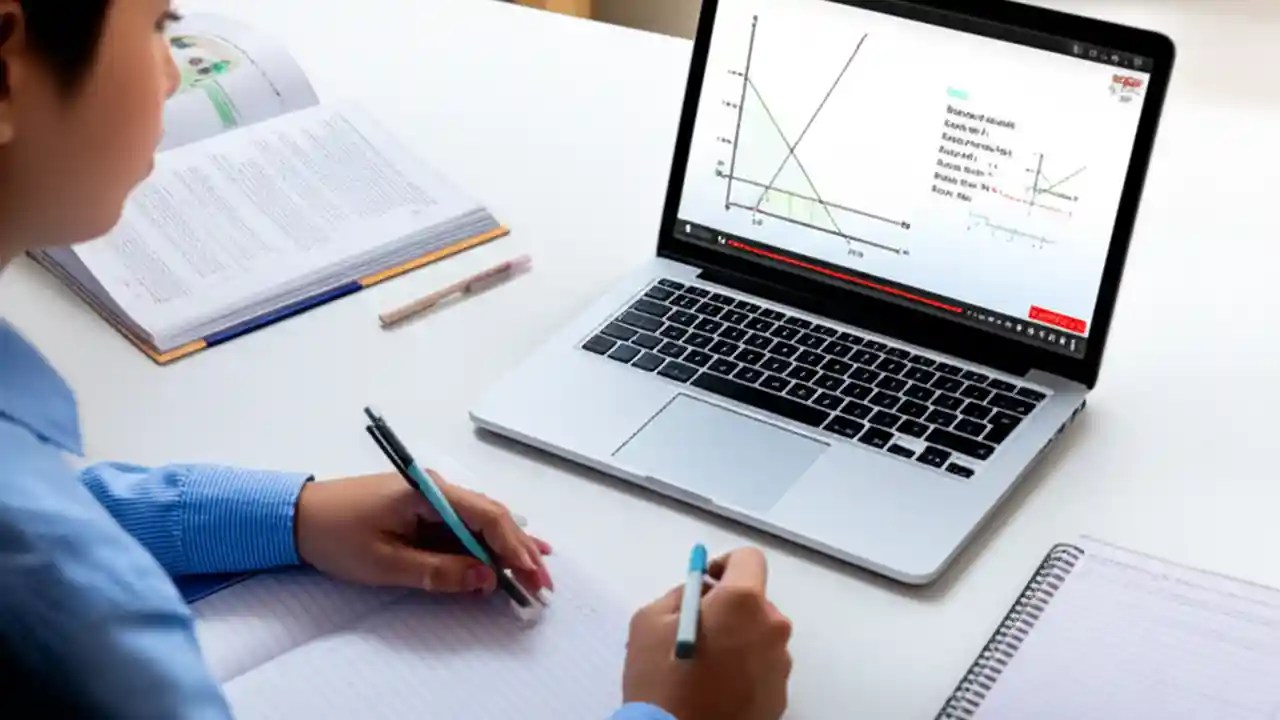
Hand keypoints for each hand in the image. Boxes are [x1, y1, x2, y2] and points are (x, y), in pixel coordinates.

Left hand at [294, 473, 552, 594]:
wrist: (295, 516)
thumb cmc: (335, 535)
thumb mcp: (385, 562)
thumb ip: (438, 571)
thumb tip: (485, 578)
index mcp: (429, 492)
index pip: (486, 515)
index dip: (514, 545)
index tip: (532, 572)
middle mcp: (437, 489)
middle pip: (491, 517)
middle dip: (519, 550)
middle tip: (543, 581)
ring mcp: (431, 499)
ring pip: (481, 522)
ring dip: (506, 548)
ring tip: (536, 570)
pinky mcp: (423, 512)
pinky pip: (463, 527)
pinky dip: (486, 545)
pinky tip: (508, 555)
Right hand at [623, 548, 791, 719]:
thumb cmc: (660, 678)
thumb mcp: (649, 621)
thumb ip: (679, 595)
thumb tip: (698, 592)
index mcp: (742, 602)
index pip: (749, 559)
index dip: (726, 564)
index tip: (706, 582)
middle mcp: (771, 628)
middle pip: (755, 602)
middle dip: (729, 608)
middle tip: (699, 629)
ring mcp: (780, 665)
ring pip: (760, 637)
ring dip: (738, 640)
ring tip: (707, 665)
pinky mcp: (780, 696)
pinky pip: (763, 668)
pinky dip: (745, 670)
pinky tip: (718, 687)